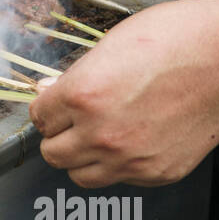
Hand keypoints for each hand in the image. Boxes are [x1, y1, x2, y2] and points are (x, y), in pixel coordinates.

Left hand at [29, 0, 218, 187]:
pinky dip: (119, 164)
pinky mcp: (157, 173)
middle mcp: (101, 133)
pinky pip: (120, 179)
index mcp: (83, 95)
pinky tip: (133, 140)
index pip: (39, 118)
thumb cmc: (178, 40)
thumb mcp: (112, 45)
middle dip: (60, 135)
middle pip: (53, 154)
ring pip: (80, 176)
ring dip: (83, 157)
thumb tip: (50, 90)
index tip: (55, 106)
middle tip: (74, 122)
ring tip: (100, 136)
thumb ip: (76, 76)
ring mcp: (130, 159)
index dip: (48, 108)